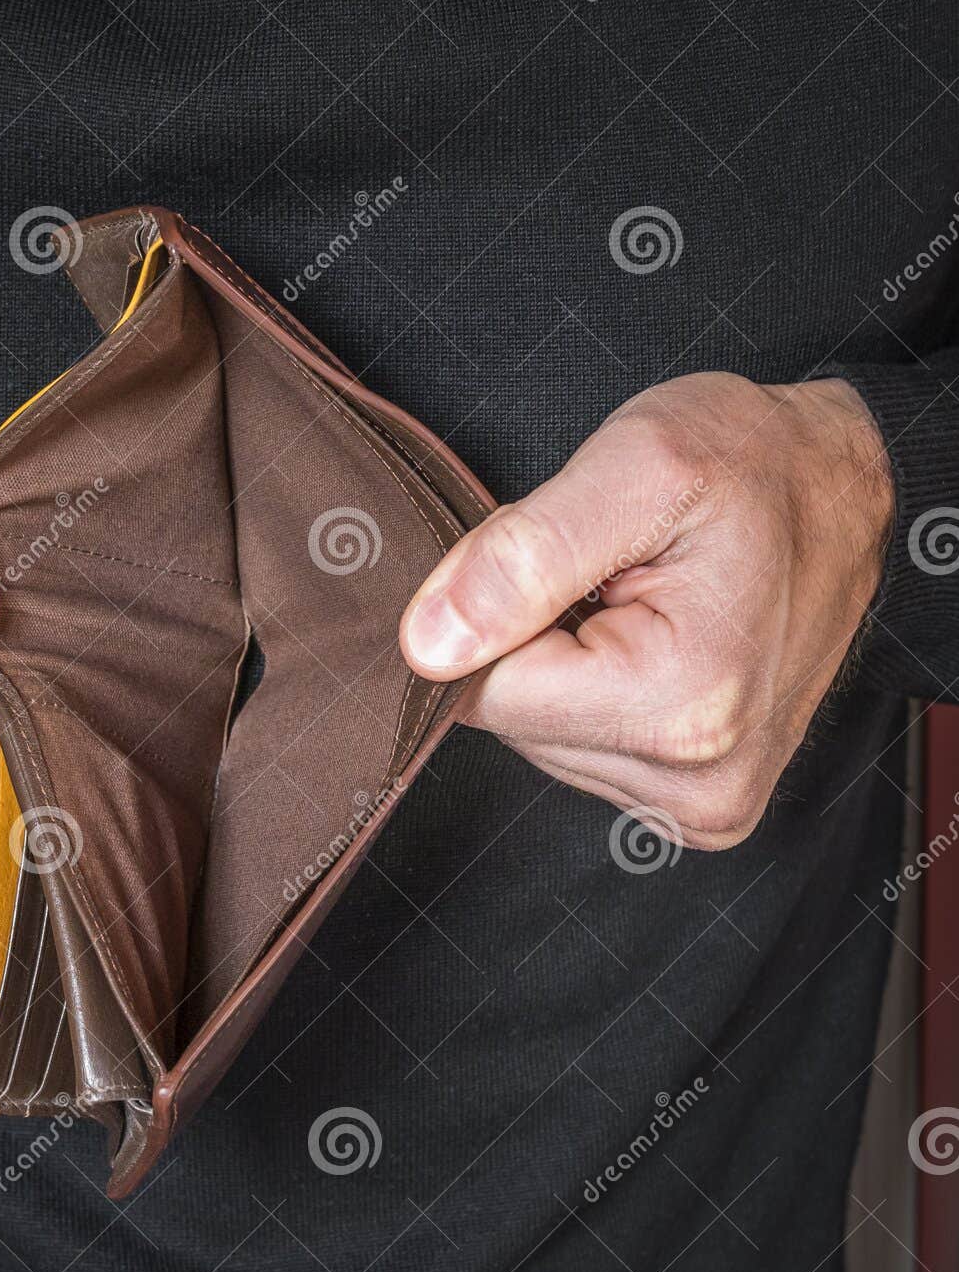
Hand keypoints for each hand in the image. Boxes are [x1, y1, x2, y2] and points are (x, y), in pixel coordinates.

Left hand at [398, 373, 893, 848]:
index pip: (485, 690)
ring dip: (562, 664)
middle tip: (608, 575)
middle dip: (532, 637)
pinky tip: (645, 644)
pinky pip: (579, 750)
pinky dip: (590, 692)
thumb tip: (426, 647)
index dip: (496, 609)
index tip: (570, 558)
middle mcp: (697, 782)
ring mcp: (701, 804)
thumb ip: (521, 555)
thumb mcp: (637, 465)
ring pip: (539, 737)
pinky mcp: (697, 806)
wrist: (846, 492)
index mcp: (681, 706)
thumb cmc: (754, 464)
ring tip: (634, 604)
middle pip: (512, 722)